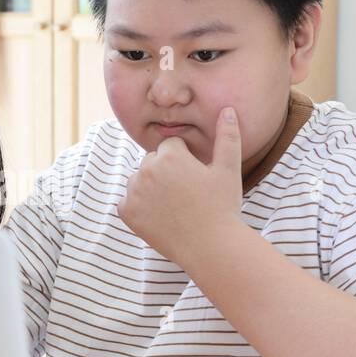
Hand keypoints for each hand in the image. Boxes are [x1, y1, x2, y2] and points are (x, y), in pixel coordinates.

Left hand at [117, 107, 245, 265]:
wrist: (211, 247)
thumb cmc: (222, 207)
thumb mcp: (228, 169)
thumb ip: (227, 136)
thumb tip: (227, 109)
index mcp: (169, 155)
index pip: (171, 147)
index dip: (185, 162)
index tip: (196, 180)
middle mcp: (147, 170)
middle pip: (153, 162)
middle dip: (166, 172)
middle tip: (186, 194)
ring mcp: (134, 192)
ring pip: (140, 180)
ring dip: (151, 188)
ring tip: (174, 206)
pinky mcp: (127, 212)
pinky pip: (128, 201)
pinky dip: (139, 207)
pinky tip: (159, 216)